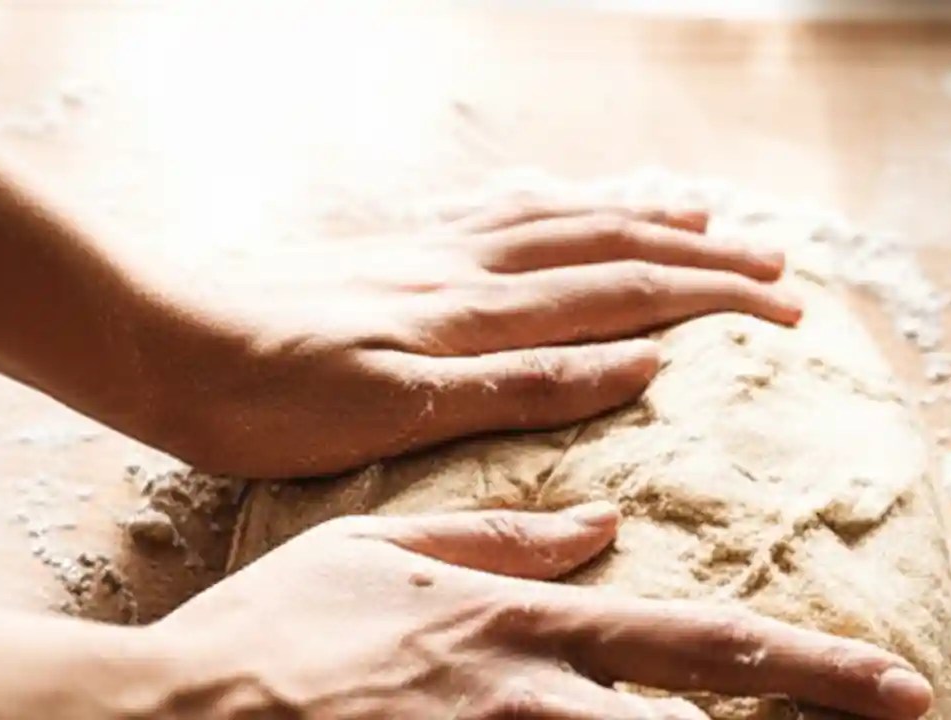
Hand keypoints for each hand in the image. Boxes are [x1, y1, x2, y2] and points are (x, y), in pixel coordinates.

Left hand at [131, 203, 801, 477]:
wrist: (160, 341)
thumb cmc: (269, 396)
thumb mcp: (399, 411)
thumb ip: (522, 385)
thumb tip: (641, 365)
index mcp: (478, 312)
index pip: (628, 295)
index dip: (716, 299)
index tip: (791, 309)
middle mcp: (467, 267)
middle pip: (612, 246)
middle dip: (704, 255)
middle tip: (779, 263)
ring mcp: (431, 251)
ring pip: (563, 218)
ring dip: (641, 214)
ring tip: (700, 208)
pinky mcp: (395, 250)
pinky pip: (497, 211)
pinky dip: (554, 200)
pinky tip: (562, 198)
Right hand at [148, 502, 931, 718]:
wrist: (177, 711)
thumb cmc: (280, 630)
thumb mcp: (385, 551)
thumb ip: (503, 543)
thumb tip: (602, 525)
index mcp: (519, 624)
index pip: (690, 638)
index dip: (802, 661)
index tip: (887, 683)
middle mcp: (527, 694)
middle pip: (696, 716)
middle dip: (805, 716)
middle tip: (901, 717)